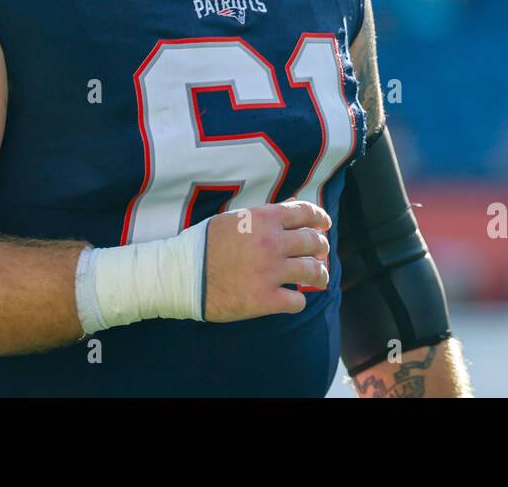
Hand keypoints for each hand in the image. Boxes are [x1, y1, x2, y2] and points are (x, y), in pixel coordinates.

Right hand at [203, 200, 331, 321]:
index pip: (305, 213)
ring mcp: (270, 272)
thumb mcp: (235, 219)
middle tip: (320, 252)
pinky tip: (293, 299)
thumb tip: (291, 206)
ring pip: (313, 271)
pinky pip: (297, 300)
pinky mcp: (265, 299)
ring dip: (320, 273)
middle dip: (321, 246)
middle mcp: (271, 243)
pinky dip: (299, 300)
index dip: (320, 218)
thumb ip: (265, 214)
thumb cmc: (205, 244)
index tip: (324, 224)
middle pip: (313, 242)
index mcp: (264, 219)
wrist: (183, 274)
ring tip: (319, 276)